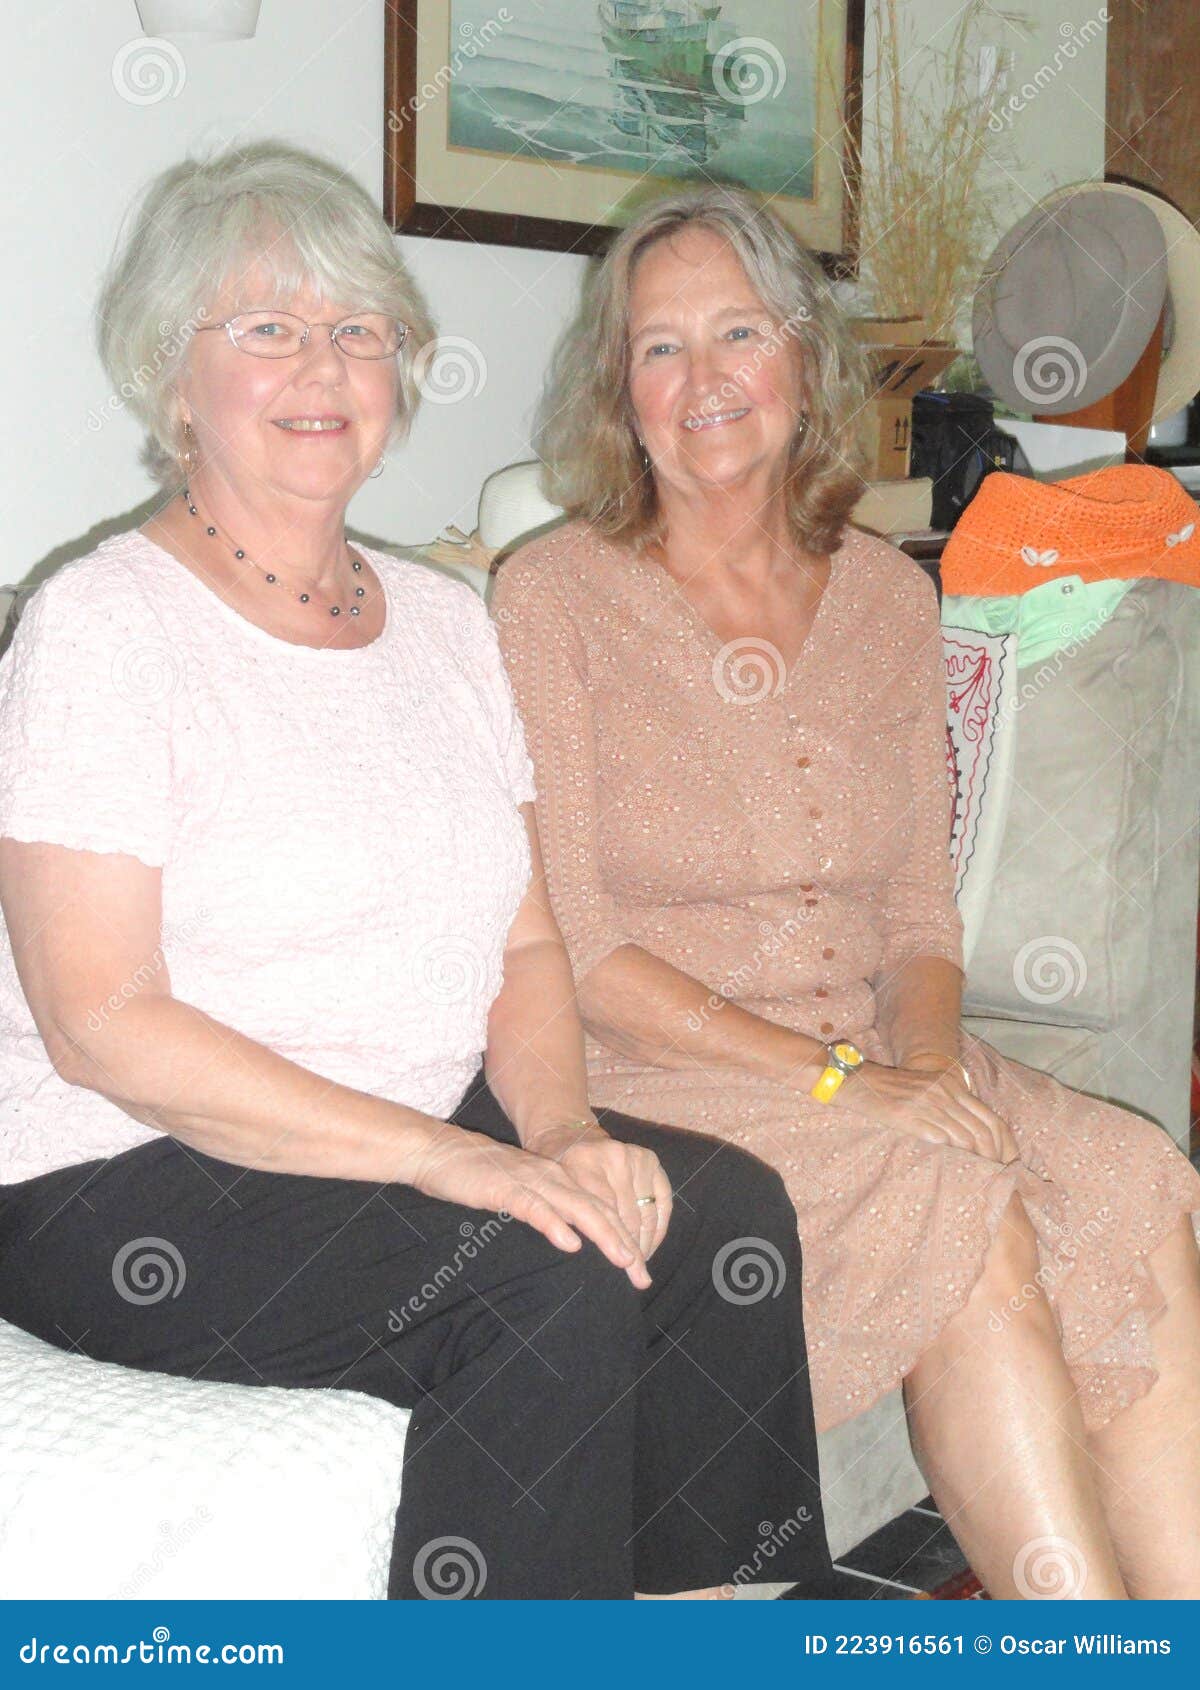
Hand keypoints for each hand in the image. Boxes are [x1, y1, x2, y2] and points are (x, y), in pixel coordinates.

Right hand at [408, 1122, 655, 1288]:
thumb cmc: (476, 1176)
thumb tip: (570, 1239)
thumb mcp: (519, 1193)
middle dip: (625, 1242)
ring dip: (604, 1233)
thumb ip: (544, 1210)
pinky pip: (535, 1207)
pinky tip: (571, 1244)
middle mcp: (552, 1176)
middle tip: (642, 1275)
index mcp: (557, 1179)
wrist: (437, 1150)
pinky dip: (555, 1224)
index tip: (639, 1269)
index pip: (600, 1209)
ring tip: (625, 1259)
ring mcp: (529, 1180)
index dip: (624, 1238)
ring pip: (576, 1208)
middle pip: (599, 1210)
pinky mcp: (504, 1187)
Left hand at [524, 1120, 672, 1266]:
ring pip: (647, 1211)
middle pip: (629, 1215)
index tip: (626, 1267)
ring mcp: (633, 1157)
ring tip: (641, 1264)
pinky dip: (659, 1225)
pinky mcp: (649, 1159)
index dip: (616, 1241)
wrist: (568, 1136)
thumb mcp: (550, 1191)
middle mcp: (612, 1157)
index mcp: (583, 1164)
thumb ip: (561, 1217)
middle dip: (635, 1249)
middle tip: (638, 1277)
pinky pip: (663, 1200)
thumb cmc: (556, 1174)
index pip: (605, 1211)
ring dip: (647, 1241)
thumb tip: (576, 1248)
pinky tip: (651, 1243)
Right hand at [832, 1054, 1019, 1163]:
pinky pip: (940, 1141)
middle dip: (993, 1159)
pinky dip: (950, 1158)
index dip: (1004, 1145)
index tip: (1008, 1165)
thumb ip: (951, 1104)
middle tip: (995, 1179)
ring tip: (976, 1179)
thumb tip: (972, 1135)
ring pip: (965, 1139)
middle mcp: (945, 1093)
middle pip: (983, 1132)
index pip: (992, 1119)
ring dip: (974, 1161)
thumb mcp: (928, 1088)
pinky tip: (952, 1170)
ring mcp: (928, 1104)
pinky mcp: (910, 1116)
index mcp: (953, 1085)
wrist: (858, 1082)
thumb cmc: (892, 1089)